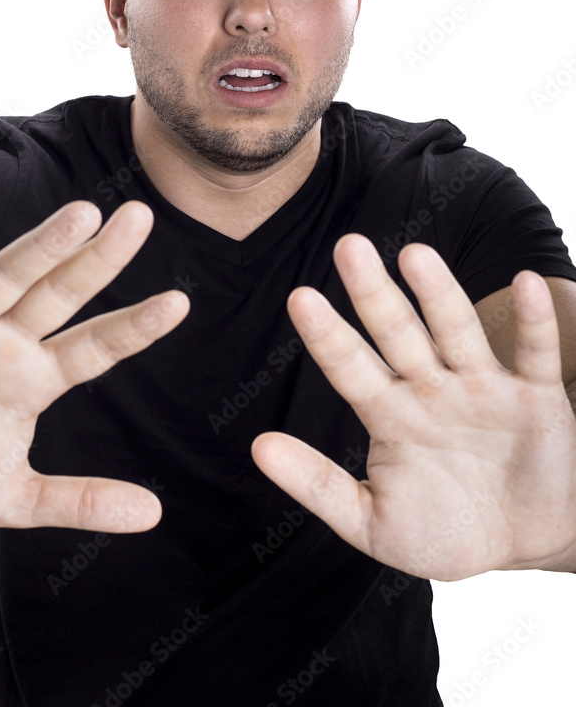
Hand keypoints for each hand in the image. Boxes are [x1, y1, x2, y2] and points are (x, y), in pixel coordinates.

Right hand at [0, 200, 187, 532]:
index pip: (95, 347)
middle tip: (140, 217)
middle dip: (98, 259)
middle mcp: (3, 342)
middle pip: (60, 294)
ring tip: (83, 214)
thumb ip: (78, 501)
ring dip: (41, 246)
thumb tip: (153, 515)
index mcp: (34, 379)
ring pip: (5, 276)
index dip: (134, 327)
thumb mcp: (11, 498)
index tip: (179, 302)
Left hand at [251, 235, 575, 580]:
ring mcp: (482, 390)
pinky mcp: (535, 399)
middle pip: (397, 333)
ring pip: (456, 332)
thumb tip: (259, 447)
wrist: (519, 548)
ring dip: (439, 294)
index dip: (327, 335)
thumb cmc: (441, 532)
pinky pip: (533, 353)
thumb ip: (317, 484)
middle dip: (373, 293)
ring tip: (415, 255)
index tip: (299, 297)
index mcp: (389, 414)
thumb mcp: (371, 521)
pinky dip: (533, 321)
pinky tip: (525, 283)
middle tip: (348, 246)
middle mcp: (430, 390)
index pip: (350, 367)